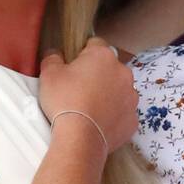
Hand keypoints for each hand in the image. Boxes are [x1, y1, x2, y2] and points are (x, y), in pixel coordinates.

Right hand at [38, 37, 137, 154]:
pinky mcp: (134, 119)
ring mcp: (132, 97)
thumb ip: (53, 57)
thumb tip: (56, 54)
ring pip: (119, 90)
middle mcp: (123, 73)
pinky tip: (99, 122)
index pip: (95, 44)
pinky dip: (114, 115)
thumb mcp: (49, 74)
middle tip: (80, 89)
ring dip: (108, 94)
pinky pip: (123, 112)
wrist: (80, 138)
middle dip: (98, 74)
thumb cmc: (64, 100)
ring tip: (90, 107)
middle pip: (110, 68)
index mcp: (104, 56)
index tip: (73, 66)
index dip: (82, 53)